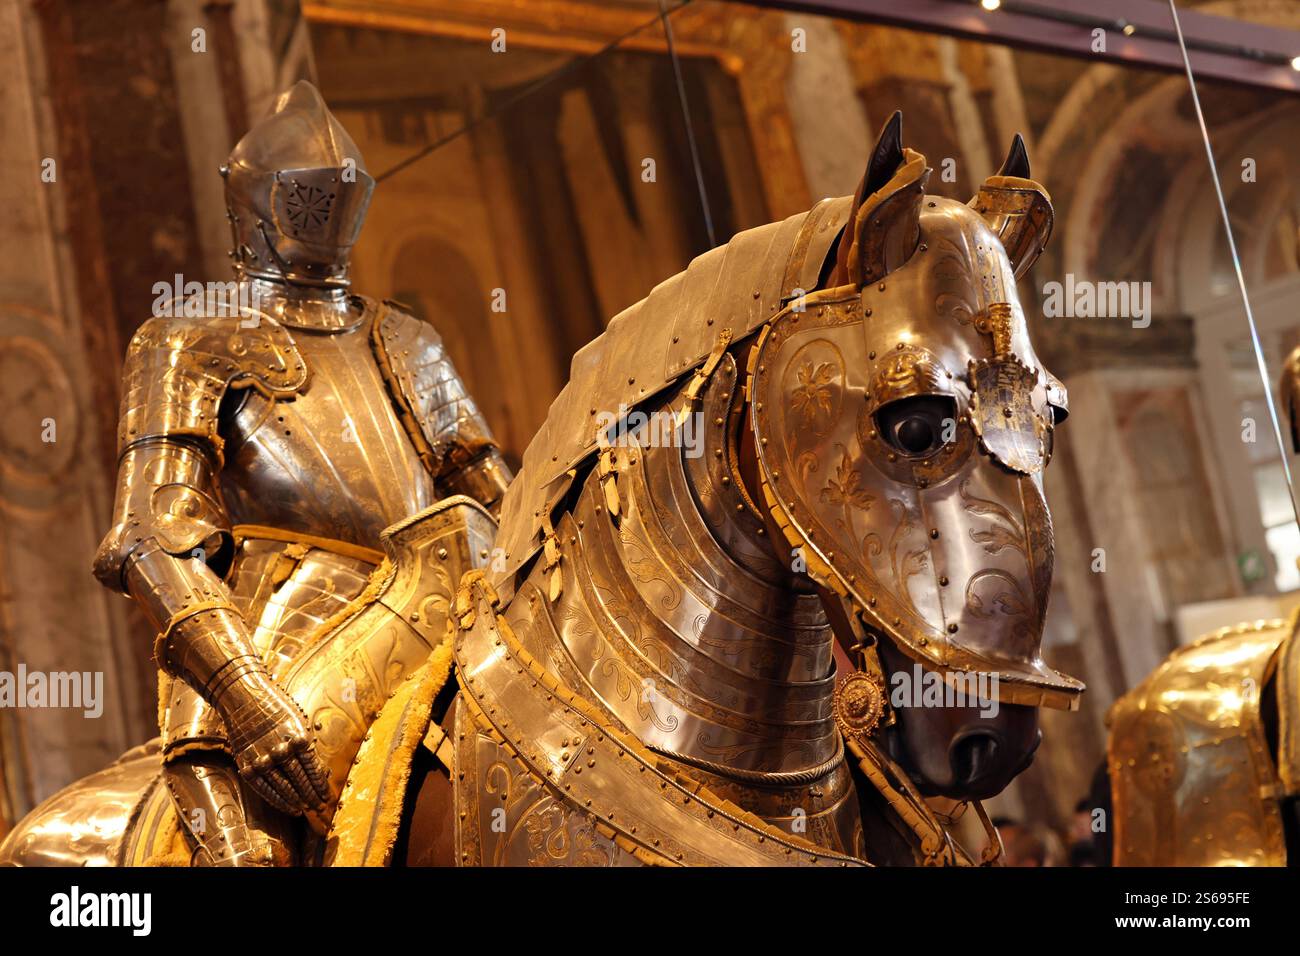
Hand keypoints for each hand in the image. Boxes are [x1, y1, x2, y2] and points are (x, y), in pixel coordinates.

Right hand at [219, 672, 330, 815]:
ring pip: (283, 788)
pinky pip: (264, 788)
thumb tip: (316, 767)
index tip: (326, 794)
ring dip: (296, 800)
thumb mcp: (297, 720)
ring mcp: (262, 759)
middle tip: (319, 806)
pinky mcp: (247, 764)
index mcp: (298, 738)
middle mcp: (281, 751)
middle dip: (311, 795)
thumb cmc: (275, 707)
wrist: (243, 698)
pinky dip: (277, 799)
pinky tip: (287, 806)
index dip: (320, 784)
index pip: (313, 768)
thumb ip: (305, 743)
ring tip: (305, 809)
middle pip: (300, 780)